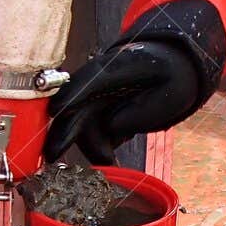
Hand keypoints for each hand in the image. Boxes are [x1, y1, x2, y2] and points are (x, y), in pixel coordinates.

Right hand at [45, 0, 225, 164]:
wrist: (171, 64)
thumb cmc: (173, 75)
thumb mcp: (173, 93)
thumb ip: (144, 111)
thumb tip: (112, 126)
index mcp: (118, 68)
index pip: (90, 81)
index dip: (70, 96)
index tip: (54, 111)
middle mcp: (101, 80)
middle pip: (77, 106)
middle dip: (64, 131)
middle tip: (52, 154)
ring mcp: (98, 95)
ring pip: (83, 125)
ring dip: (93, 147)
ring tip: (112, 161)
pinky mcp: (99, 109)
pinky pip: (93, 132)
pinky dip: (100, 146)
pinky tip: (112, 155)